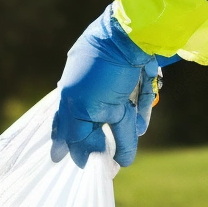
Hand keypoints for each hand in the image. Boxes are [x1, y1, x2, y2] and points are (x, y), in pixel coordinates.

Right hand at [52, 9, 172, 168]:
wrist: (131, 36)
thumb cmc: (100, 70)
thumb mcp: (81, 106)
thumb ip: (81, 136)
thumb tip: (84, 161)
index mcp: (71, 98)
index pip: (66, 130)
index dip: (70, 149)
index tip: (79, 167)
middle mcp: (91, 95)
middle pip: (96, 129)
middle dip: (101, 149)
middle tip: (108, 170)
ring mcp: (115, 89)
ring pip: (119, 121)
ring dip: (122, 139)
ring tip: (123, 158)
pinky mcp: (138, 83)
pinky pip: (139, 105)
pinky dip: (140, 116)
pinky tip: (140, 127)